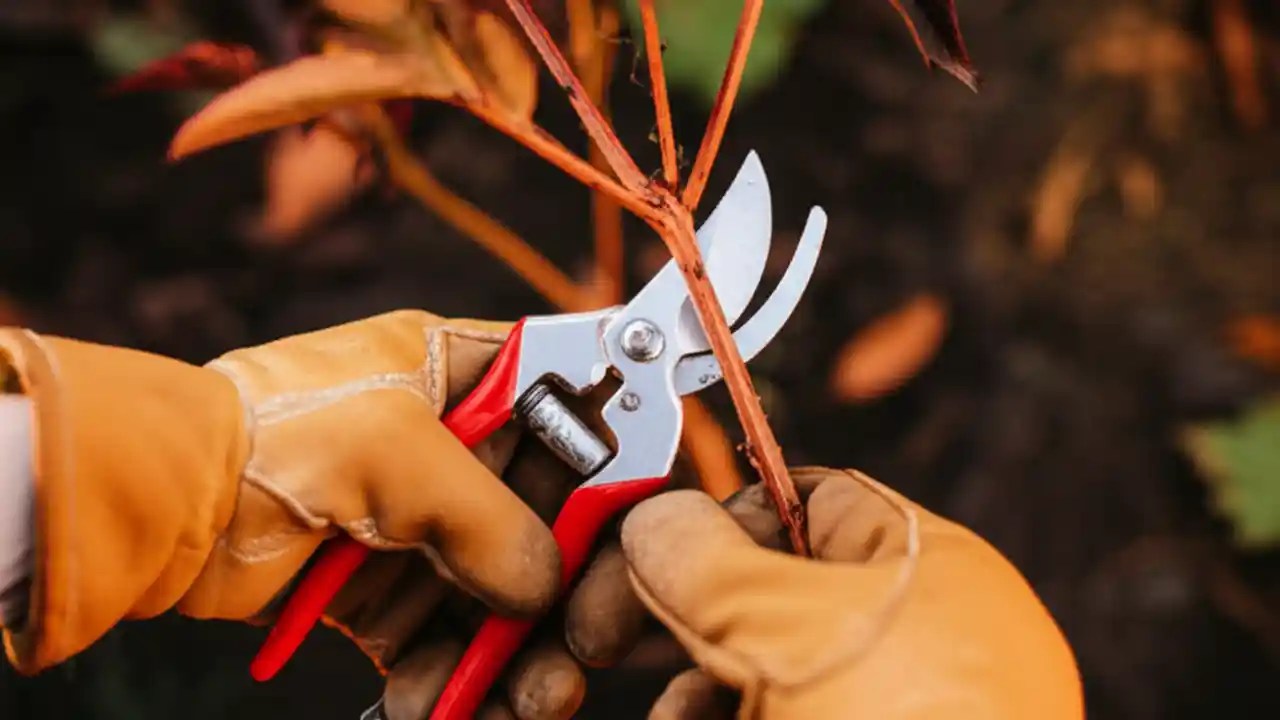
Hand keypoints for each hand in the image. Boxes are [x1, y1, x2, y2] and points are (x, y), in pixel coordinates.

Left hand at [0, 310, 585, 718]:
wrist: (162, 504)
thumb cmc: (272, 433)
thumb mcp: (400, 451)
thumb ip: (492, 519)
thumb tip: (543, 589)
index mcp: (465, 373)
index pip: (576, 406)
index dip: (617, 459)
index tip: (640, 523)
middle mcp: (455, 445)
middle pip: (554, 515)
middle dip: (572, 586)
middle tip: (583, 644)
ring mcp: (421, 520)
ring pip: (506, 589)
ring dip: (521, 649)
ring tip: (527, 701)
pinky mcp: (387, 586)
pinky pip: (445, 636)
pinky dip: (452, 677)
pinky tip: (441, 706)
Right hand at [565, 466, 1084, 718]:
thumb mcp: (780, 625)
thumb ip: (703, 557)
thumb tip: (654, 518)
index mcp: (924, 568)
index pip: (807, 500)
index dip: (718, 516)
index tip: (643, 548)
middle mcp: (914, 637)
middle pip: (770, 593)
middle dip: (682, 618)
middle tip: (604, 635)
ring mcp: (892, 710)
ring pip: (763, 675)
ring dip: (693, 695)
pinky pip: (780, 718)